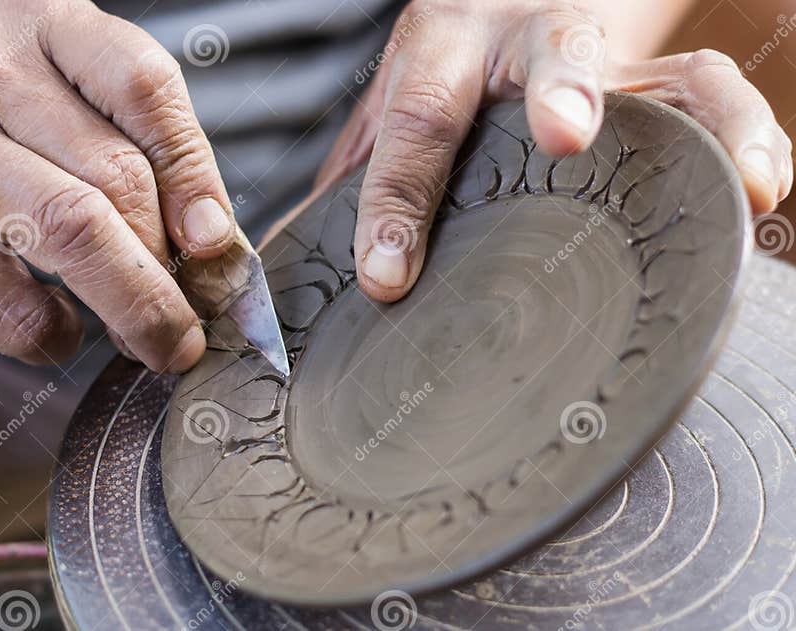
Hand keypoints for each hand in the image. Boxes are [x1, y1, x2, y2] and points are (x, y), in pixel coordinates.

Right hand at [0, 0, 239, 371]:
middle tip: (199, 318)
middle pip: (117, 178)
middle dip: (175, 269)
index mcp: (38, 25)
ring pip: (75, 236)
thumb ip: (125, 146)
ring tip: (164, 344)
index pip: (144, 86)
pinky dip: (57, 336)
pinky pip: (14, 305)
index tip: (217, 245)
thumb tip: (213, 249)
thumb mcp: (42, 94)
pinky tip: (59, 332)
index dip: (196, 174)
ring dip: (139, 309)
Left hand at [317, 0, 793, 301]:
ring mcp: (602, 61)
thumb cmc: (438, 76)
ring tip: (733, 180)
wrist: (500, 3)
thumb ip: (354, 180)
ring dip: (690, 123)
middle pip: (547, 53)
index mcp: (440, 49)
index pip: (415, 120)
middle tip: (564, 135)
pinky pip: (712, 97)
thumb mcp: (384, 114)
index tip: (386, 277)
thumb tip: (289, 269)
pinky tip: (760, 190)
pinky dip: (744, 140)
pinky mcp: (655, 81)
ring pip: (657, 75)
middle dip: (558, 91)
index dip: (396, 199)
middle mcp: (525, 43)